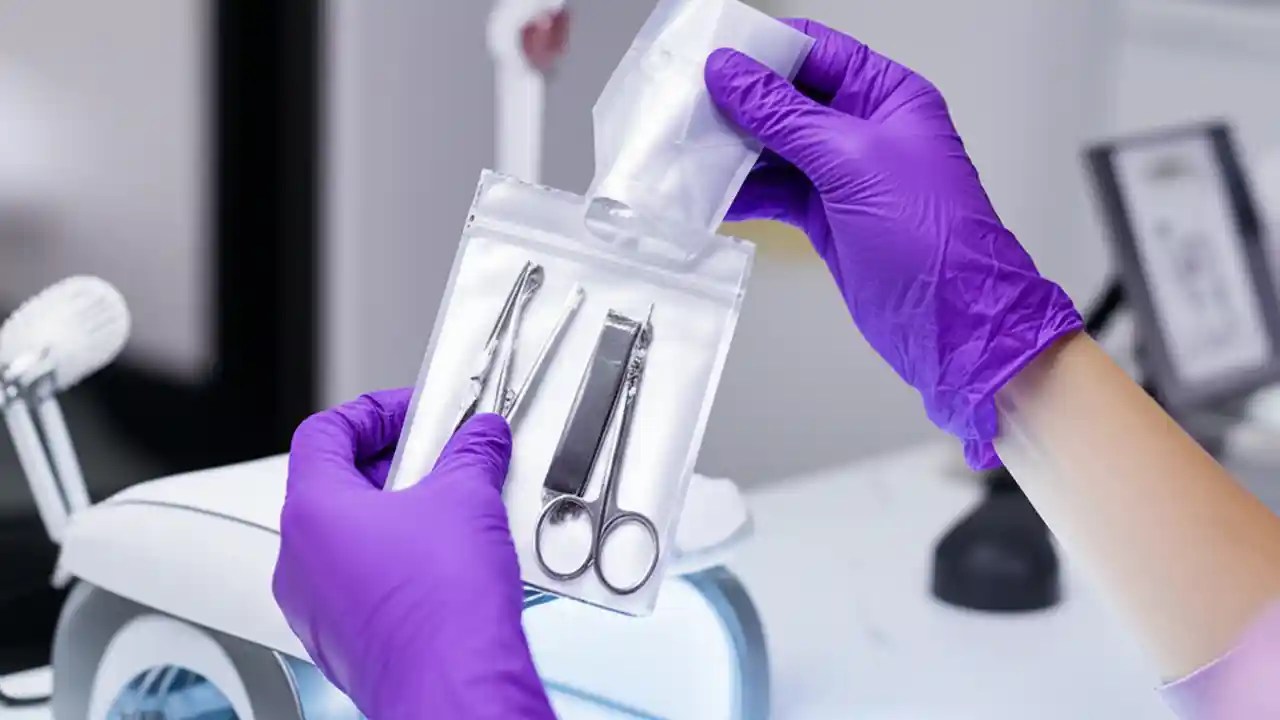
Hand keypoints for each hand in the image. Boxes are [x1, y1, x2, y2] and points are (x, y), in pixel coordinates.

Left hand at [272, 390, 553, 718]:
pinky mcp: (343, 640)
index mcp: (313, 512)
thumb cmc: (441, 609)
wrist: (454, 685)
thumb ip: (472, 454)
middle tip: (441, 458)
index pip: (324, 433)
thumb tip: (481, 439)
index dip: (373, 412)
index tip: (414, 414)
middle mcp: (300, 560)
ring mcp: (317, 606)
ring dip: (399, 515)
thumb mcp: (469, 498)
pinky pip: (362, 582)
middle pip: (335, 485)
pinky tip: (448, 562)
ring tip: (452, 511)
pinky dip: (399, 561)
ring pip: (350, 538)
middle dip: (395, 465)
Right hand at [705, 19, 1081, 467]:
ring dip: (734, 151)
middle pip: (788, 98)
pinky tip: (713, 194)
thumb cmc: (934, 240)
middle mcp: (866, 128)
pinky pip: (775, 191)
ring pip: (775, 147)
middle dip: (739, 103)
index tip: (713, 60)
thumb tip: (732, 74)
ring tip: (690, 152)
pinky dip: (744, 193)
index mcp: (887, 96)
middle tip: (688, 108)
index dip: (763, 50)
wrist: (952, 323)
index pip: (815, 51)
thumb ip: (784, 115)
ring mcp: (845, 174)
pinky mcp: (828, 216)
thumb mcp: (851, 161)